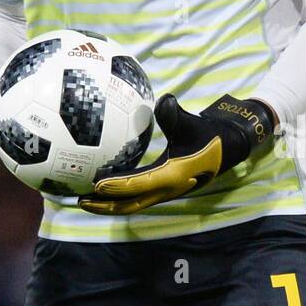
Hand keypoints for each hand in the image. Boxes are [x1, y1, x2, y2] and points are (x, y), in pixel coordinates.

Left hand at [78, 93, 276, 214]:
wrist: (227, 149)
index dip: (117, 186)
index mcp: (172, 176)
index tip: (96, 185)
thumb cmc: (209, 136)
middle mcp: (166, 189)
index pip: (139, 185)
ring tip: (83, 199)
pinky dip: (119, 195)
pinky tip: (102, 186)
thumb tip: (165, 100)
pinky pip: (136, 195)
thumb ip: (177, 115)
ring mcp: (164, 192)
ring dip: (109, 204)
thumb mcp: (194, 125)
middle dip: (105, 205)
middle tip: (79, 200)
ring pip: (132, 203)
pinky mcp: (162, 188)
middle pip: (130, 204)